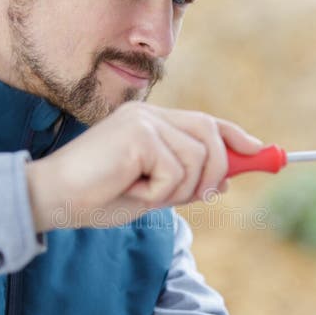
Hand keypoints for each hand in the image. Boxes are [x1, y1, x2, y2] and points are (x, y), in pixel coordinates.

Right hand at [25, 102, 262, 229]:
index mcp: (150, 122)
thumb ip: (183, 181)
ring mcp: (143, 121)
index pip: (204, 121)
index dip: (235, 136)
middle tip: (202, 196)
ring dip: (178, 190)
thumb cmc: (96, 198)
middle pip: (210, 134)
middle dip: (217, 171)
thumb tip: (224, 180)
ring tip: (143, 194)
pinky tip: (130, 190)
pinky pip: (175, 171)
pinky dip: (159, 192)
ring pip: (197, 159)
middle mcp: (148, 114)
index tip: (261, 151)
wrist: (54, 200)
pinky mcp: (138, 135)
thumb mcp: (150, 192)